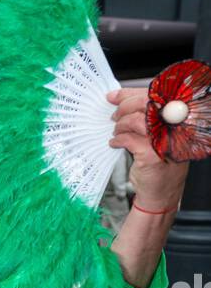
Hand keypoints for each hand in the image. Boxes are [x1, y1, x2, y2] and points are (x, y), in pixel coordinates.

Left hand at [107, 88, 187, 210]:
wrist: (160, 194)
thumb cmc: (158, 165)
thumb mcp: (154, 135)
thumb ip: (142, 116)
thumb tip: (117, 99)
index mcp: (175, 119)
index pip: (153, 96)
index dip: (129, 94)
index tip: (112, 97)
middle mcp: (174, 127)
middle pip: (146, 104)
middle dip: (124, 107)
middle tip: (113, 116)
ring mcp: (164, 141)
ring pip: (137, 120)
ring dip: (121, 125)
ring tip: (116, 132)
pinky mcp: (152, 155)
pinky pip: (129, 139)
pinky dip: (118, 139)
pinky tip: (115, 143)